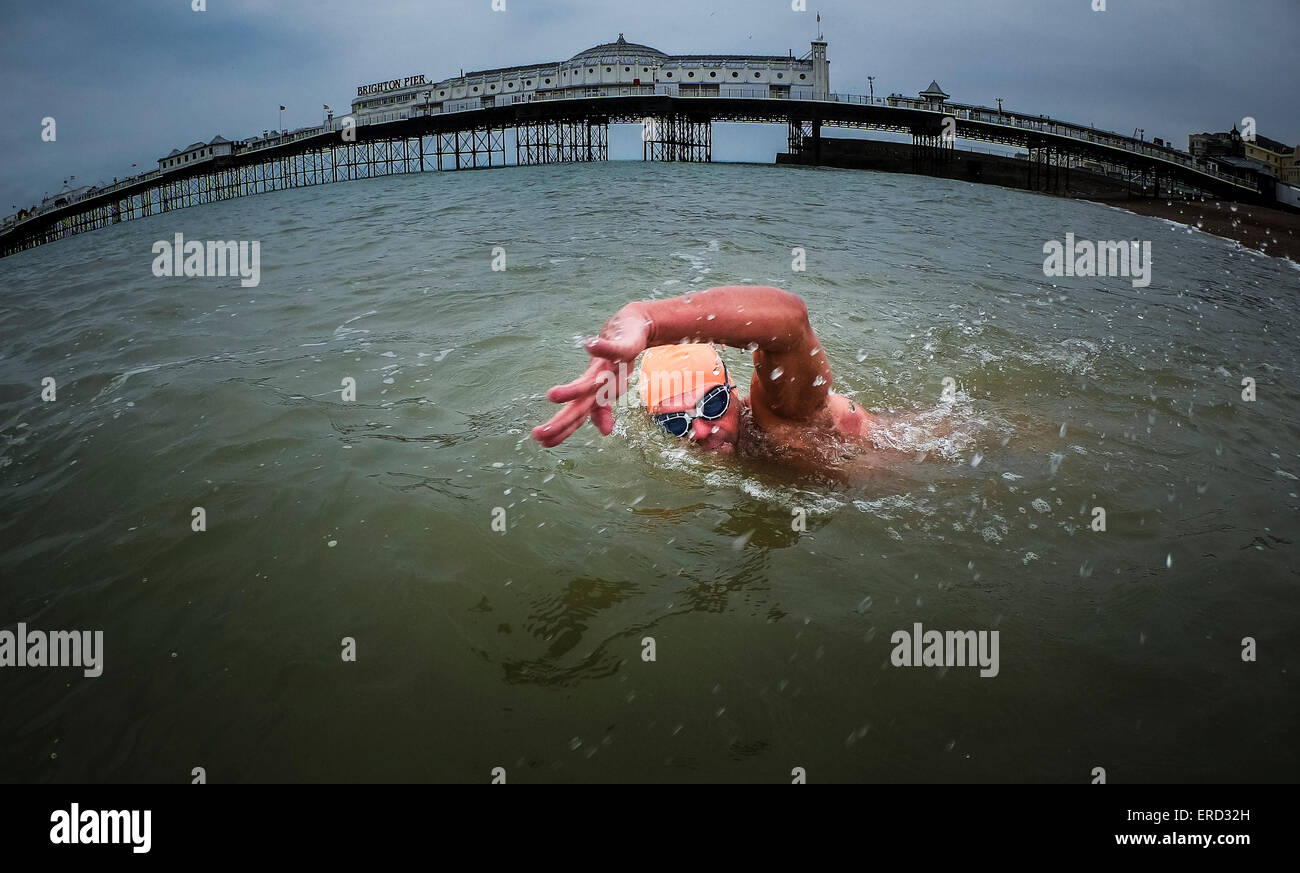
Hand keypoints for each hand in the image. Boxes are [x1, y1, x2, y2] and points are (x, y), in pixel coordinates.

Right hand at [531, 305, 650, 446]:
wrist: (635, 333)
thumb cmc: (617, 362)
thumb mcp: (607, 387)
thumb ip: (602, 409)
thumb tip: (605, 433)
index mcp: (597, 394)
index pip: (578, 414)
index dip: (563, 430)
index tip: (543, 443)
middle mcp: (605, 384)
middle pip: (582, 404)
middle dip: (563, 420)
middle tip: (540, 433)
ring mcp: (615, 367)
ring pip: (593, 381)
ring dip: (574, 389)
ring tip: (551, 395)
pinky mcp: (626, 347)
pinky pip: (615, 349)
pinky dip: (602, 349)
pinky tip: (588, 346)